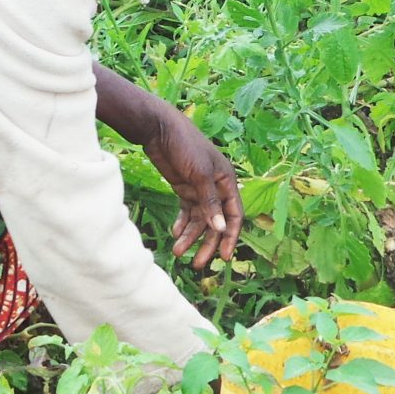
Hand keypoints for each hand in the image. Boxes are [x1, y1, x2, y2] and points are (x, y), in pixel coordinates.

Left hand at [143, 112, 242, 269]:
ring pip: (199, 220)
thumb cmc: (186, 146)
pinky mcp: (184, 188)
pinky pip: (186, 211)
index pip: (234, 215)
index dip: (230, 236)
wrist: (160, 129)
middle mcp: (216, 187)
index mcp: (227, 182)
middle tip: (197, 264)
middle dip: (207, 243)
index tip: (224, 257)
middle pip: (215, 222)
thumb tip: (220, 229)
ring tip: (177, 251)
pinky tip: (175, 233)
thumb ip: (210, 202)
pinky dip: (182, 223)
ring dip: (190, 236)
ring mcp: (199, 189)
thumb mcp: (200, 175)